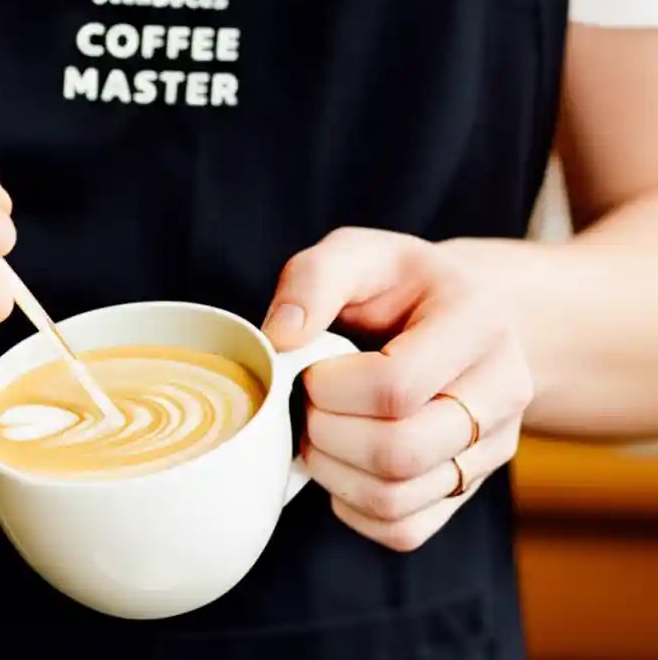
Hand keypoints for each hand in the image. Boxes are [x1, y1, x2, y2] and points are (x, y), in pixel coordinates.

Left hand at [262, 228, 534, 551]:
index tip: (311, 368)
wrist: (453, 317)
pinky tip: (342, 462)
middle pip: (399, 452)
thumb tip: (280, 338)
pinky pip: (402, 530)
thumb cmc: (396, 286)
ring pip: (397, 499)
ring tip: (319, 430)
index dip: (330, 387)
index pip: (396, 386)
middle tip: (309, 404)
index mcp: (479, 323)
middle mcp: (503, 391)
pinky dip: (352, 506)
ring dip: (331, 472)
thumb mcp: (357, 254)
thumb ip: (314, 278)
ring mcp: (491, 449)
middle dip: (326, 432)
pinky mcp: (466, 489)